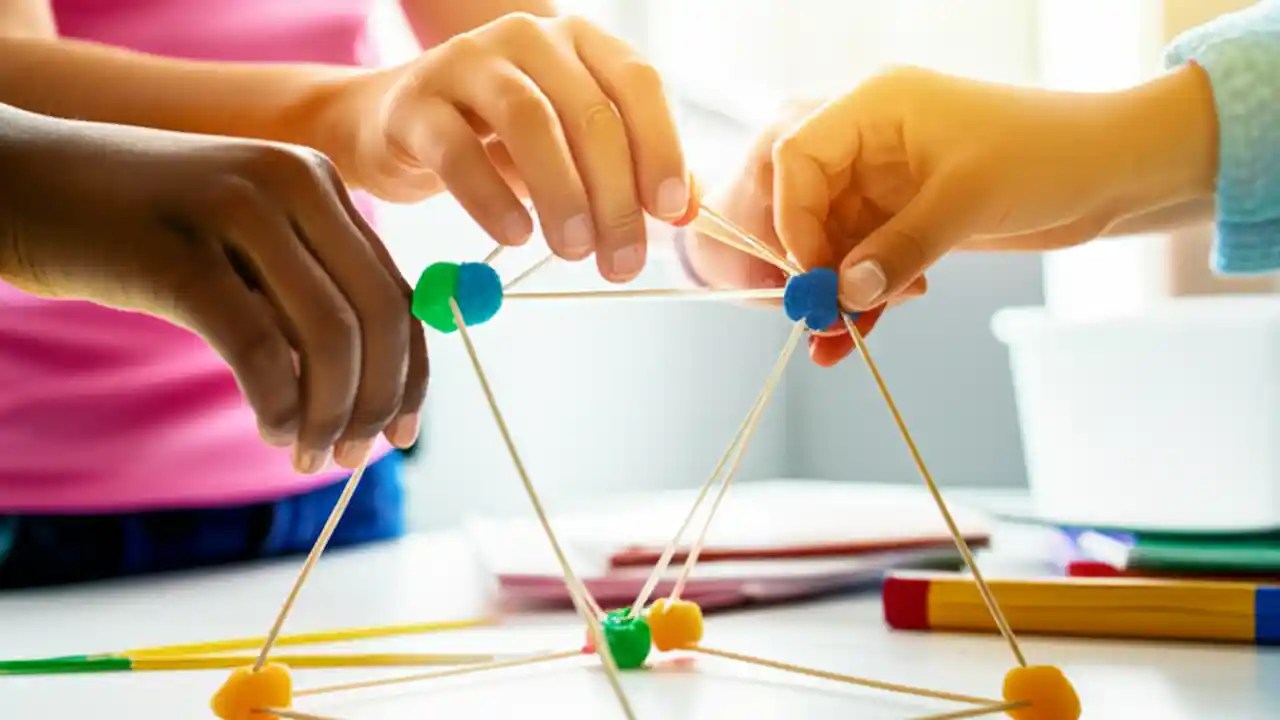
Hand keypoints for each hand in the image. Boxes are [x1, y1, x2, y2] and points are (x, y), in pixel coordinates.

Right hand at [0, 106, 425, 473]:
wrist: (18, 179)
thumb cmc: (137, 227)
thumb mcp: (240, 241)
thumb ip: (305, 290)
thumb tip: (374, 386)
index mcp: (317, 180)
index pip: (398, 291)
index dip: (413, 373)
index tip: (405, 435)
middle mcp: (291, 182)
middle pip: (380, 315)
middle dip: (380, 402)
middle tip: (356, 459)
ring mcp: (236, 211)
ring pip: (329, 336)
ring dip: (331, 414)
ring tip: (310, 457)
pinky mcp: (177, 254)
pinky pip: (259, 348)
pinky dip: (279, 404)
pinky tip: (273, 431)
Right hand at [323, 12, 688, 282]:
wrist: (392, 125)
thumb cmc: (496, 141)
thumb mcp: (570, 149)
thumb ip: (629, 171)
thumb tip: (688, 212)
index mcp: (577, 42)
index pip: (636, 83)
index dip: (661, 146)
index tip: (669, 212)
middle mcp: (526, 38)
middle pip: (588, 112)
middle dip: (614, 196)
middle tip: (620, 262)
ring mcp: (466, 63)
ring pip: (529, 122)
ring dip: (562, 194)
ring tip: (572, 250)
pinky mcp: (415, 103)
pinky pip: (459, 150)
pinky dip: (493, 199)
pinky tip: (515, 235)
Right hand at [772, 63, 1217, 311]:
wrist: (1112, 169)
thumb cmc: (1051, 155)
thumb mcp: (970, 200)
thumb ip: (900, 247)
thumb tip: (844, 295)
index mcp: (874, 106)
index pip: (795, 156)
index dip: (792, 219)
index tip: (813, 275)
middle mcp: (867, 138)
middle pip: (796, 195)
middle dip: (796, 255)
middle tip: (808, 307)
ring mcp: (882, 178)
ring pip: (826, 237)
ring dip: (827, 289)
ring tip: (835, 337)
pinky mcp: (901, 215)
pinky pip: (859, 259)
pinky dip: (855, 297)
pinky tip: (854, 338)